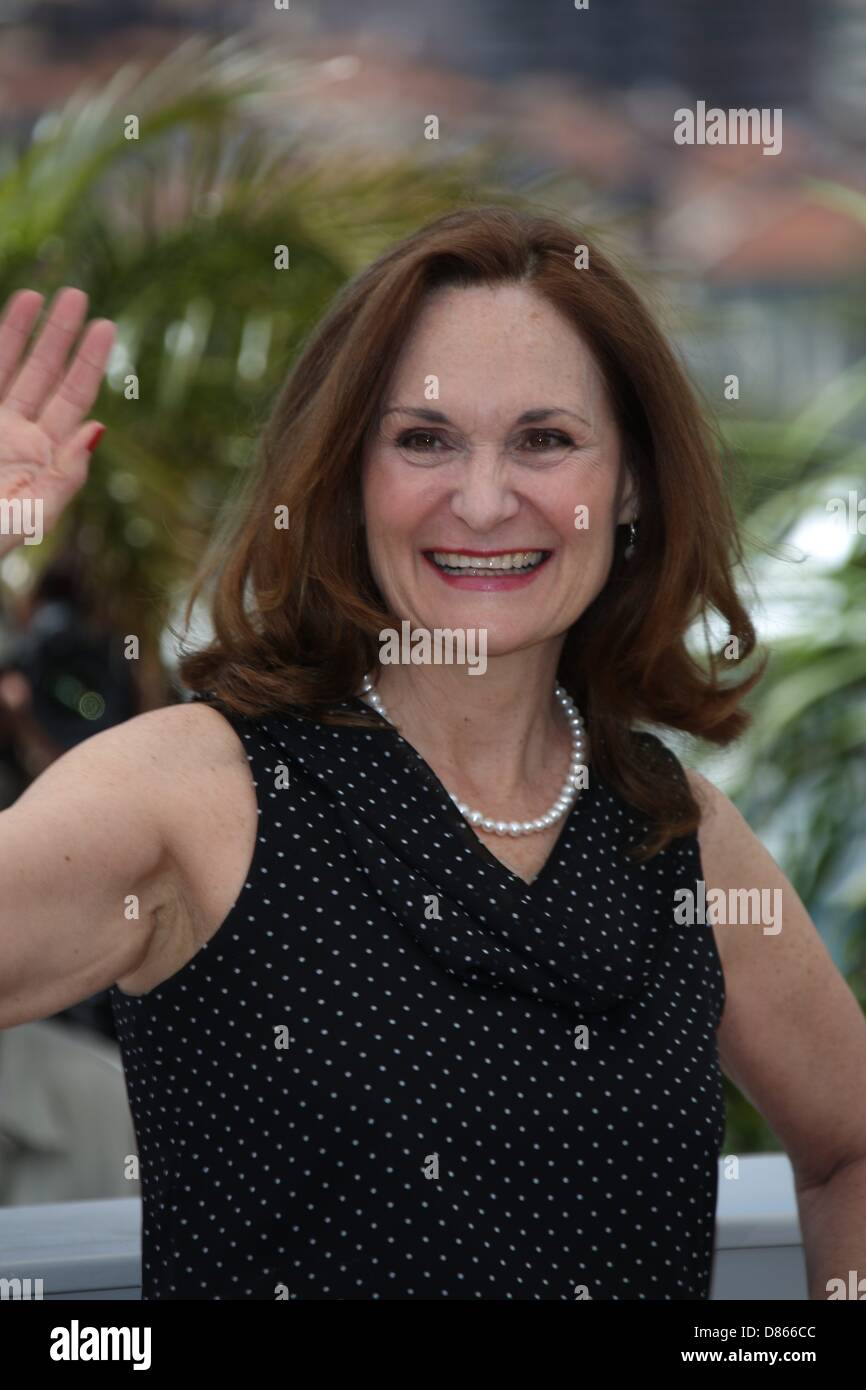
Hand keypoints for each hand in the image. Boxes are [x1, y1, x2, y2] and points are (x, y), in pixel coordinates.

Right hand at [0, 287, 115, 559]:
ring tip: (33, 294)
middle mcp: (16, 435)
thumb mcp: (33, 515)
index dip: (89, 362)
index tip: (104, 325)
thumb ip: (65, 476)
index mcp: (44, 456)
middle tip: (76, 294)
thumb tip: (99, 429)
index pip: (73, 399)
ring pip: (5, 368)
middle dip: (59, 335)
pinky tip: (3, 321)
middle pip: (43, 374)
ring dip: (18, 331)